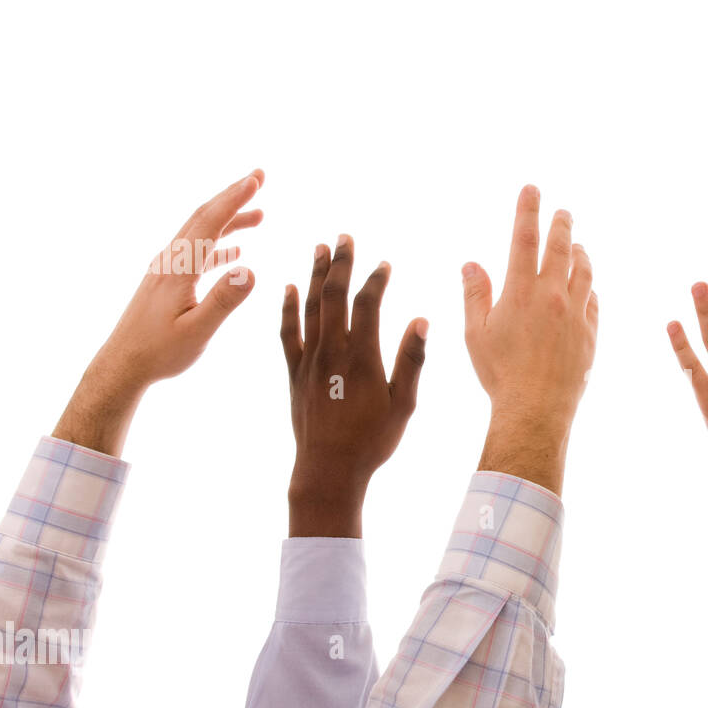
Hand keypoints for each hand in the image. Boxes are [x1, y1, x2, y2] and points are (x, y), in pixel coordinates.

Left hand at [52, 170, 264, 455]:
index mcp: (179, 269)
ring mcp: (167, 270)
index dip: (234, 199)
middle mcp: (171, 262)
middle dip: (232, 196)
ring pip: (200, 234)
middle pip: (203, 218)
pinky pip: (197, 253)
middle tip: (258, 177)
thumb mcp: (197, 331)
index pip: (209, 223)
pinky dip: (219, 244)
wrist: (122, 365)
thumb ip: (223, 300)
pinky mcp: (167, 282)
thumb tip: (251, 269)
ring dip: (229, 220)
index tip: (256, 179)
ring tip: (259, 213)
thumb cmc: (160, 352)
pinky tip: (235, 251)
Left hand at [281, 236, 427, 537]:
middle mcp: (332, 353)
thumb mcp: (403, 404)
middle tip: (344, 237)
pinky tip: (290, 287)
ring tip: (320, 249)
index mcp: (362, 358)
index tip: (383, 263)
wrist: (328, 470)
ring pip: (310, 308)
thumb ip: (411, 360)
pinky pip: (288, 333)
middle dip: (341, 264)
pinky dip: (288, 308)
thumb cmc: (372, 442)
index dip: (375, 280)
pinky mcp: (294, 373)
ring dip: (316, 276)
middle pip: (334, 297)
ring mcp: (309, 361)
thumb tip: (420, 320)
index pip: (367, 305)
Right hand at [463, 185, 597, 495]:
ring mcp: (576, 314)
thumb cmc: (499, 374)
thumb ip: (475, 294)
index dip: (528, 210)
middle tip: (563, 212)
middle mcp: (552, 296)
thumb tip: (472, 263)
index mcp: (520, 292)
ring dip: (581, 254)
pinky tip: (587, 287)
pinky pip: (594, 302)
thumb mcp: (475, 333)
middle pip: (561, 248)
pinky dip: (590, 289)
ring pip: (584, 272)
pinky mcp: (591, 335)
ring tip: (578, 245)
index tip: (533, 189)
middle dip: (561, 225)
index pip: (524, 238)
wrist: (536, 408)